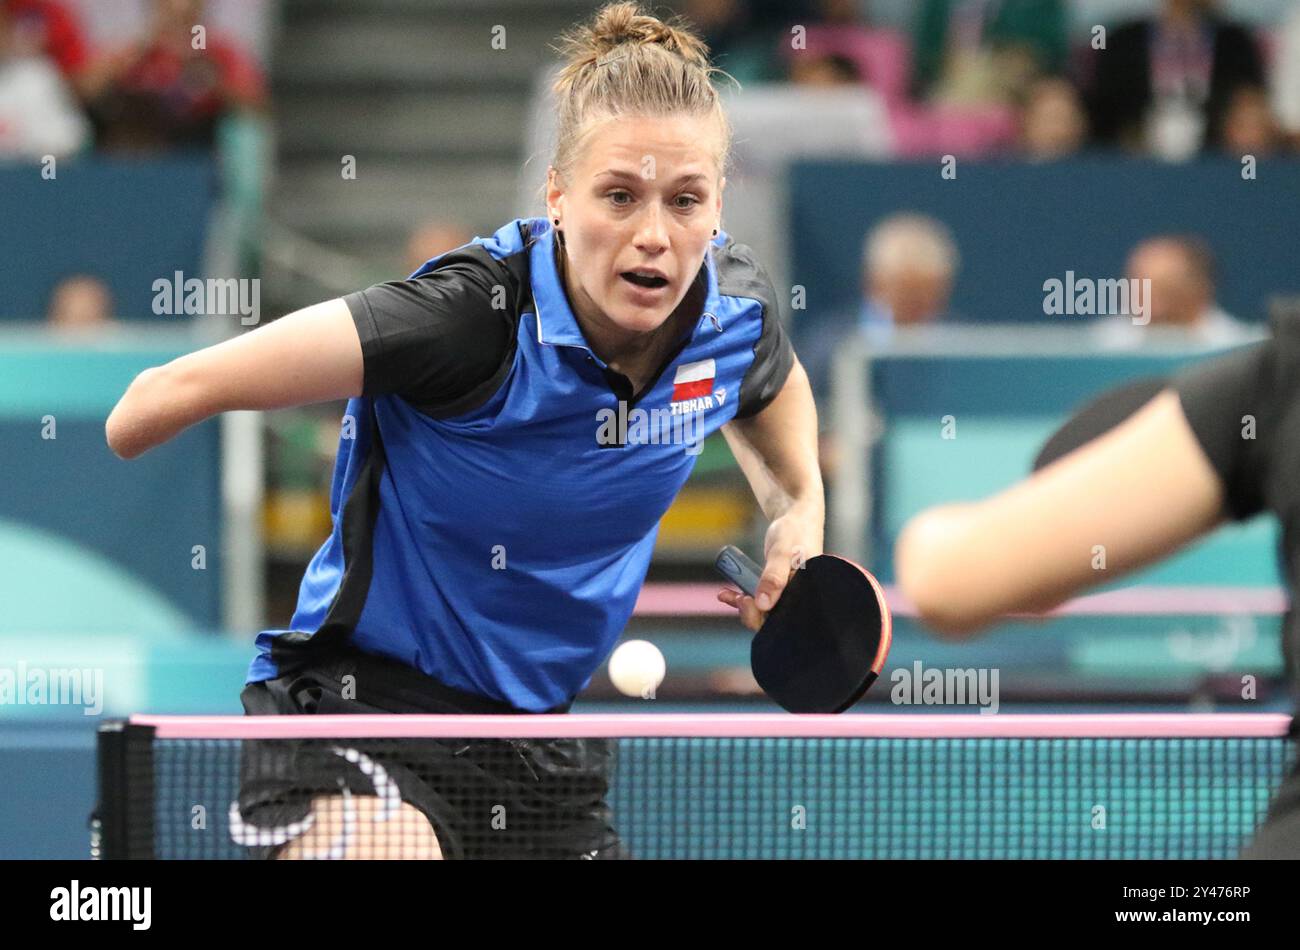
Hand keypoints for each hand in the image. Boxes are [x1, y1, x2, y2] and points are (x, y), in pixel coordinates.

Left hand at [716, 505, 823, 631]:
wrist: (795, 516)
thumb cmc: (795, 531)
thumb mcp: (782, 553)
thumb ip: (774, 577)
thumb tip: (762, 604)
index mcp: (807, 595)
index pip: (786, 621)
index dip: (762, 618)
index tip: (746, 601)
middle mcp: (799, 598)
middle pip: (773, 619)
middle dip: (751, 612)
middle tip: (737, 597)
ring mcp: (787, 593)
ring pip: (764, 609)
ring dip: (744, 605)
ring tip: (727, 594)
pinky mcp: (777, 587)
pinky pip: (760, 598)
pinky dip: (743, 596)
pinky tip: (727, 593)